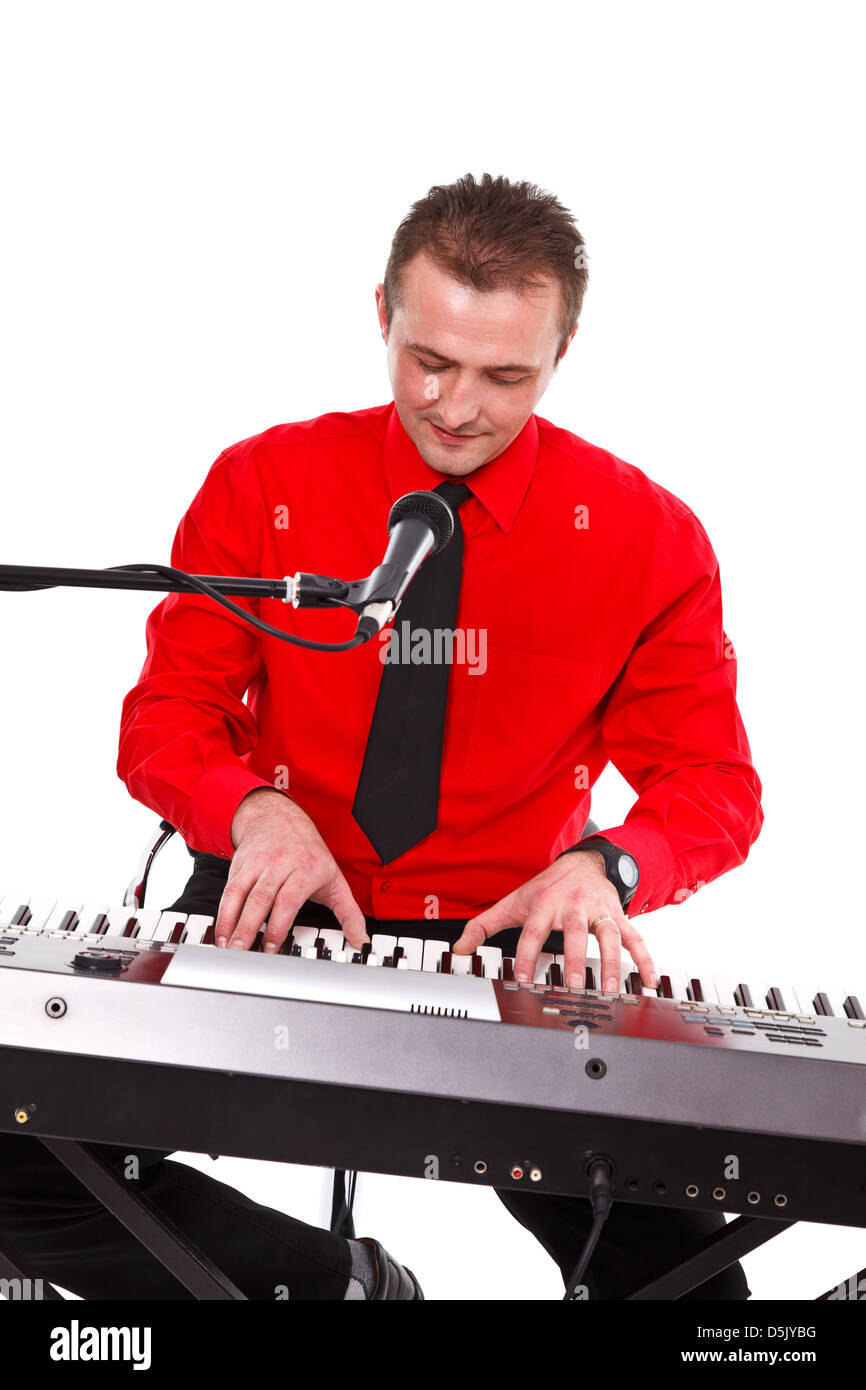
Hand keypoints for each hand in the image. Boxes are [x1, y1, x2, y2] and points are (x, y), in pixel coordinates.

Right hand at [216, 788, 369, 953]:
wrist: (280, 816)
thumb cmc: (310, 853)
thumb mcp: (335, 880)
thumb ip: (349, 914)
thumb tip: (361, 941)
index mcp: (306, 869)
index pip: (288, 900)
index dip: (277, 925)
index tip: (271, 947)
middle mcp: (279, 863)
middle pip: (261, 899)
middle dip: (249, 928)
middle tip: (242, 953)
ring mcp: (257, 863)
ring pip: (239, 894)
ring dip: (230, 922)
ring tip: (227, 947)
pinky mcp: (240, 864)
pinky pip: (228, 890)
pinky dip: (223, 912)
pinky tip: (222, 932)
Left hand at [452, 851, 656, 991]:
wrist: (582, 862)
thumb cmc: (546, 888)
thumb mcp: (512, 902)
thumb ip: (484, 926)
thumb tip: (458, 948)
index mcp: (544, 905)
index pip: (533, 933)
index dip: (527, 956)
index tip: (524, 980)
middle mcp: (573, 906)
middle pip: (575, 933)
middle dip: (576, 958)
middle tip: (575, 984)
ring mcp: (599, 911)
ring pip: (609, 936)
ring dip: (613, 963)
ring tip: (611, 989)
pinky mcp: (618, 916)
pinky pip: (636, 937)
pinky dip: (645, 959)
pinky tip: (648, 981)